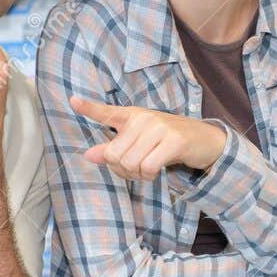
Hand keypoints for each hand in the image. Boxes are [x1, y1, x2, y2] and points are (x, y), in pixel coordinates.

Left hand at [70, 95, 226, 179]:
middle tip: (136, 169)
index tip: (72, 100)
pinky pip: (148, 167)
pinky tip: (157, 170)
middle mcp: (143, 118)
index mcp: (132, 116)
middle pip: (114, 155)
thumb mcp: (139, 142)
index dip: (89, 108)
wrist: (204, 140)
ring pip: (130, 163)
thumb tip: (89, 155)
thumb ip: (114, 149)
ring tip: (148, 169)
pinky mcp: (173, 141)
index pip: (107, 112)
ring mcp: (158, 128)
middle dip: (122, 170)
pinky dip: (149, 176)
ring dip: (137, 175)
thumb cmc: (167, 141)